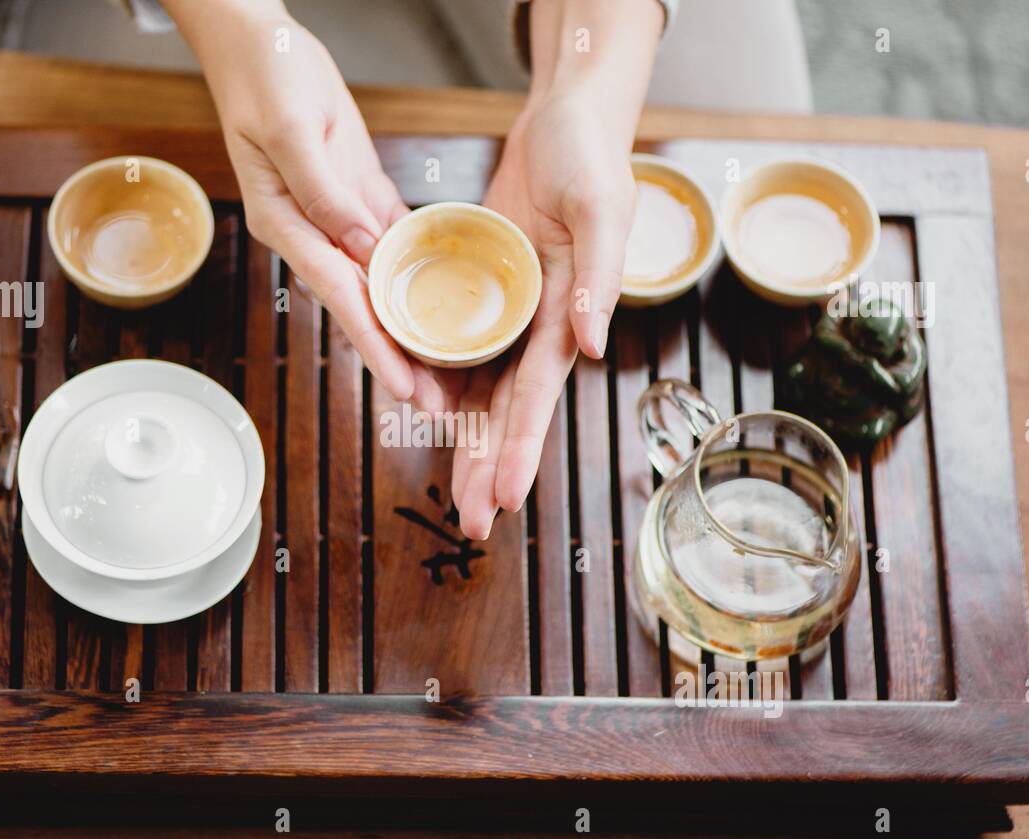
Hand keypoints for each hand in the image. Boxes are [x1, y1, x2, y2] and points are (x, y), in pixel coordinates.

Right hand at [165, 0, 456, 411]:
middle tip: (437, 406)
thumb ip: (324, 193)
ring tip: (448, 374)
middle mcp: (312, 234)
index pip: (341, 298)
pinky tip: (444, 307)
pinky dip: (416, 279)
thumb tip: (360, 247)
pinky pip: (393, 247)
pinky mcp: (359, 198)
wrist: (259, 44)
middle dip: (399, 360)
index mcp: (287, 225)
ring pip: (381, 288)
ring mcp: (337, 220)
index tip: (404, 386)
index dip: (375, 346)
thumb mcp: (292, 130)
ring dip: (410, 333)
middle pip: (363, 309)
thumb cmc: (264, 79)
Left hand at [451, 92, 636, 538]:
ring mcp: (509, 314)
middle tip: (473, 525)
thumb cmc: (592, 158)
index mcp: (565, 318)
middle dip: (491, 469)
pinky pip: (458, 349)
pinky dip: (441, 384)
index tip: (507, 497)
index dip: (522, 449)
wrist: (567, 122)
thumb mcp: (602, 209)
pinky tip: (426, 419)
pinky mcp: (484, 293)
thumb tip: (590, 349)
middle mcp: (537, 327)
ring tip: (458, 497)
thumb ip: (599, 281)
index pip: (537, 397)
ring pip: (480, 393)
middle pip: (506, 412)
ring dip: (468, 446)